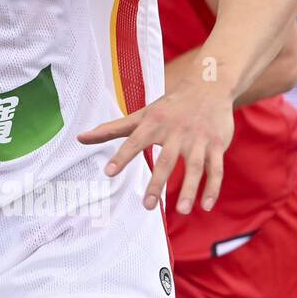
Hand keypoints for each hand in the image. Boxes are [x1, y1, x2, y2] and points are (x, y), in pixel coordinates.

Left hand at [78, 79, 234, 214]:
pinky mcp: (216, 145)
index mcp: (154, 124)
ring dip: (189, 189)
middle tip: (147, 205)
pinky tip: (205, 206)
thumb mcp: (141, 115)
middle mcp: (176, 132)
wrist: (208, 87)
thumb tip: (80, 138)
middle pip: (166, 160)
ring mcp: (198, 140)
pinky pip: (216, 169)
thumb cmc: (168, 107)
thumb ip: (111, 129)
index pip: (134, 142)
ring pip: (194, 167)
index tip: (109, 173)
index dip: (122, 157)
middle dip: (158, 183)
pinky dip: (212, 188)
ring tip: (180, 210)